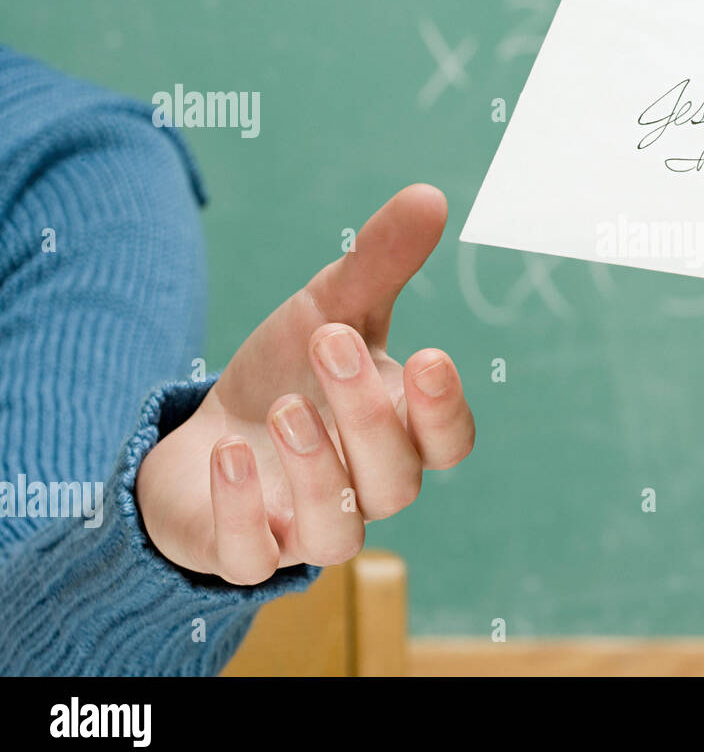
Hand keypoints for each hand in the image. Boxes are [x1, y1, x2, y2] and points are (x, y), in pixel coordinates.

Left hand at [138, 184, 473, 583]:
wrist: (206, 435)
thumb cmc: (290, 373)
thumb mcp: (329, 308)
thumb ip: (380, 264)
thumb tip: (429, 195)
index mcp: (398, 433)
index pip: (448, 442)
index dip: (444, 410)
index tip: (428, 356)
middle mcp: (365, 488)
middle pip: (396, 479)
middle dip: (368, 415)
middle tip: (331, 339)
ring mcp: (305, 526)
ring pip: (339, 531)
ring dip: (319, 471)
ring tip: (288, 407)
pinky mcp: (244, 551)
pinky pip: (256, 556)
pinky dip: (245, 510)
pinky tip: (228, 453)